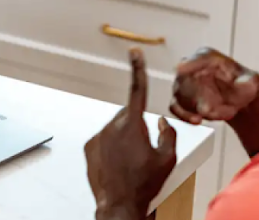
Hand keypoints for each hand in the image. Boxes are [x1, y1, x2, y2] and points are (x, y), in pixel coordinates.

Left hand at [84, 48, 176, 219]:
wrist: (119, 204)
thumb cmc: (143, 184)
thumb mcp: (167, 159)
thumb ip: (169, 134)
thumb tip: (163, 122)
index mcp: (133, 125)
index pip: (137, 90)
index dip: (137, 69)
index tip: (134, 54)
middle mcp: (112, 126)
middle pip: (127, 113)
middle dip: (136, 121)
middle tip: (143, 145)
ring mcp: (98, 136)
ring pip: (115, 125)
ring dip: (124, 134)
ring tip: (130, 158)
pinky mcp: (89, 145)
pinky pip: (104, 137)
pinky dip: (112, 144)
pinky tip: (118, 161)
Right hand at [170, 47, 258, 124]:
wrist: (236, 100)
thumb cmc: (242, 85)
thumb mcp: (253, 81)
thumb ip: (252, 81)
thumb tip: (247, 83)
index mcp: (207, 57)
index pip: (197, 58)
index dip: (189, 63)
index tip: (181, 68)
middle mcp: (190, 68)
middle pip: (185, 79)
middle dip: (197, 94)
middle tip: (214, 108)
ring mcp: (181, 85)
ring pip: (182, 95)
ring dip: (199, 107)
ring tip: (222, 114)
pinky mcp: (179, 100)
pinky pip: (175, 107)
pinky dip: (184, 114)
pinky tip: (197, 120)